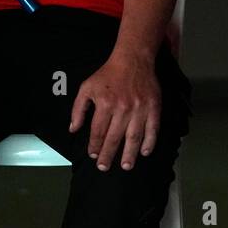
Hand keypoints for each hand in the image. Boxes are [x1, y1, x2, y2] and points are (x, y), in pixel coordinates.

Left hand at [69, 51, 160, 170]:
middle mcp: (122, 108)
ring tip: (126, 166)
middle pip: (114, 137)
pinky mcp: (153, 107)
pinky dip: (149, 142)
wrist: (133, 59)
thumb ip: (78, 109)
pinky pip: (152, 129)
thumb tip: (73, 129)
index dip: (94, 146)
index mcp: (105, 103)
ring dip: (129, 154)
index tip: (93, 156)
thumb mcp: (87, 87)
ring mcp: (139, 109)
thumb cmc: (108, 74)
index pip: (98, 131)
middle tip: (104, 168)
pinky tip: (144, 152)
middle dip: (108, 155)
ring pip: (133, 137)